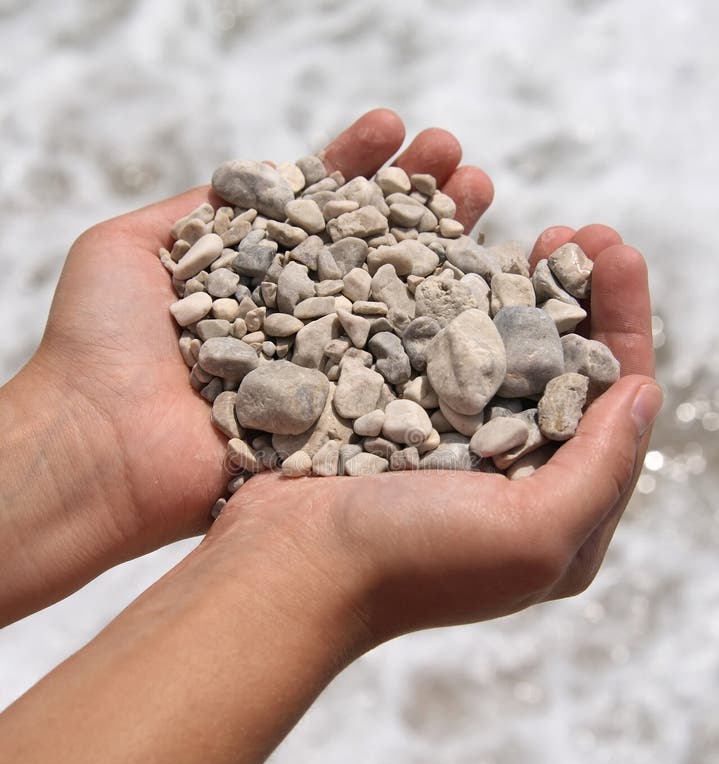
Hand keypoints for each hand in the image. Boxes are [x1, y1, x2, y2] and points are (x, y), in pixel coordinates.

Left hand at [1, 110, 436, 620]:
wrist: (102, 448)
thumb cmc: (102, 346)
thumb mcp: (129, 248)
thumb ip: (197, 213)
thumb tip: (257, 179)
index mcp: (253, 277)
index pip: (315, 210)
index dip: (356, 168)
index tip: (394, 129)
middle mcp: (296, 321)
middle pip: (369, 250)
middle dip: (415, 199)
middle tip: (458, 158)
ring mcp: (322, 371)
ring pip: (396, 303)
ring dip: (441, 246)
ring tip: (481, 190)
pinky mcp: (338, 422)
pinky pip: (400, 377)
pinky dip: (443, 334)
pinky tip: (481, 283)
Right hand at [207, 152, 661, 651]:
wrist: (286, 567)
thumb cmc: (408, 561)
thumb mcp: (531, 534)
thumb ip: (601, 469)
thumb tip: (642, 391)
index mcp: (557, 515)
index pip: (614, 407)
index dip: (623, 325)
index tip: (615, 252)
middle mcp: (512, 479)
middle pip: (565, 372)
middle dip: (580, 297)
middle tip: (576, 232)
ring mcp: (453, 447)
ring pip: (507, 353)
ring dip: (524, 291)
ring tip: (530, 235)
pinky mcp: (401, 422)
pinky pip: (444, 353)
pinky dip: (459, 305)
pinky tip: (460, 261)